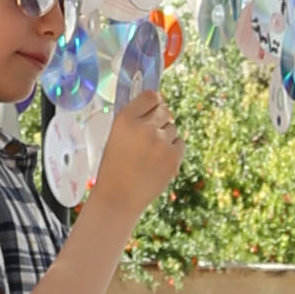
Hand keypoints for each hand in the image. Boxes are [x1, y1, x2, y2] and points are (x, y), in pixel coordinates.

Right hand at [85, 88, 181, 234]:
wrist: (119, 198)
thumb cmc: (114, 166)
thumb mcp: (115, 136)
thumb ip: (134, 120)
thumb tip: (155, 104)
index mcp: (126, 119)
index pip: (151, 96)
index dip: (153, 102)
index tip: (152, 108)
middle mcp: (145, 127)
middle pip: (164, 110)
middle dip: (159, 120)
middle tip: (151, 135)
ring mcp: (161, 142)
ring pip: (172, 128)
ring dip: (166, 137)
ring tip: (151, 154)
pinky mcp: (174, 157)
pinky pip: (180, 143)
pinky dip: (173, 150)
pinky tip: (159, 162)